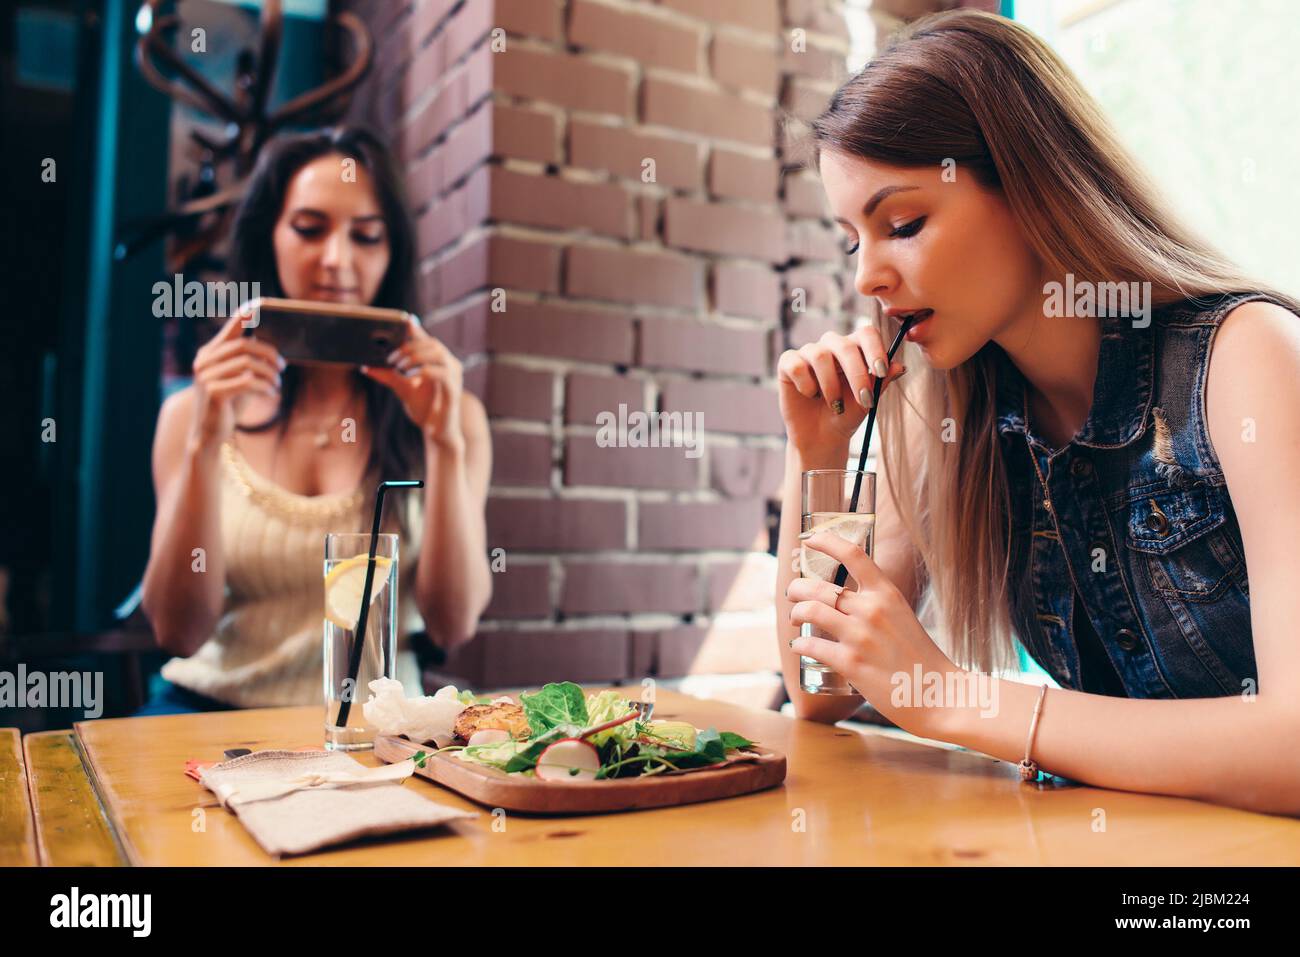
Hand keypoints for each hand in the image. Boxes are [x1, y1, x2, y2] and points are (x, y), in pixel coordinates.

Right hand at [187, 308, 283, 450]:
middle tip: (282, 367)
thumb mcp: (239, 380)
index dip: (245, 316)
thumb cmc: (228, 405)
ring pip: (248, 365)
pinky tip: (271, 393)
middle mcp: (204, 361)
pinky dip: (264, 386)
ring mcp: (206, 376)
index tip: (260, 305)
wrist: (209, 434)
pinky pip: (247, 381)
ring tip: (276, 384)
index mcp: (209, 354)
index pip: (230, 330)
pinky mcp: (213, 392)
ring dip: (269, 374)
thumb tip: (271, 352)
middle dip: (269, 355)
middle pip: (245, 347)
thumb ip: (248, 364)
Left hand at [361, 319, 463, 449]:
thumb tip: (366, 366)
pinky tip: (411, 377)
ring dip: (415, 356)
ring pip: (438, 353)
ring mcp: (454, 376)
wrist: (437, 431)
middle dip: (409, 347)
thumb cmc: (423, 408)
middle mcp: (449, 364)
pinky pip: (441, 373)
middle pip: (432, 343)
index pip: (427, 339)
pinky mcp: (453, 390)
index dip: (417, 328)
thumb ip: (387, 376)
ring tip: (400, 367)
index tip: (404, 320)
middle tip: (392, 359)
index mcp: (438, 361)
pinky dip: (424, 371)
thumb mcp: (401, 388)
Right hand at [776, 326, 905, 460]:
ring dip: (831, 385)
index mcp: (854, 348)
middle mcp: (831, 345)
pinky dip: (806, 384)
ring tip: (835, 406)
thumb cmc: (847, 415)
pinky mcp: (788, 365)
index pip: (866, 334)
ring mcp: (808, 353)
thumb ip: (882, 382)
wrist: (822, 437)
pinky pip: (796, 365)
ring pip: (819, 355)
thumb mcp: (868, 401)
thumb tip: (900, 366)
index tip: (881, 372)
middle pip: (844, 344)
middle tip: (864, 401)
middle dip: (857, 374)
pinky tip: (811, 396)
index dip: (875, 349)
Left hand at [787, 530, 965, 738]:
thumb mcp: (902, 616)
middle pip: (818, 586)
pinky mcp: (851, 664)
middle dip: (797, 588)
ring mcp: (860, 637)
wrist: (939, 694)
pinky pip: (811, 645)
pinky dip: (799, 644)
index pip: (853, 554)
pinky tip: (799, 646)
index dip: (826, 541)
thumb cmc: (920, 657)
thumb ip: (877, 604)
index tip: (811, 539)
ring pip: (810, 610)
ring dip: (795, 612)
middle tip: (794, 594)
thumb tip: (847, 599)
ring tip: (794, 618)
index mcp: (887, 594)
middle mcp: (872, 610)